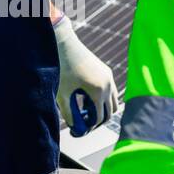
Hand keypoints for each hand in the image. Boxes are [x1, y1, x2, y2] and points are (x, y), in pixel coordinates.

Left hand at [52, 15, 118, 136]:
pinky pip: (110, 90)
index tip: (80, 129)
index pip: (100, 117)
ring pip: (113, 101)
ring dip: (102, 108)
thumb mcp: (62, 94)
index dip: (90, 126)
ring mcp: (109, 77)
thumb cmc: (61, 68)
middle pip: (110, 111)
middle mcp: (108, 85)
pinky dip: (103, 98)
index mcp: (98, 92)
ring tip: (86, 111)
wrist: (64, 44)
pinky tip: (86, 97)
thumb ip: (68, 112)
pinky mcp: (106, 71)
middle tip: (84, 123)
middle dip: (98, 119)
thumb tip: (73, 126)